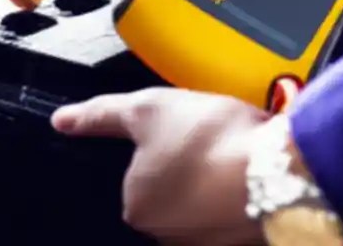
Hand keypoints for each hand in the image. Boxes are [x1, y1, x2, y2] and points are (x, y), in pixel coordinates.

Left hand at [52, 87, 270, 243]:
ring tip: (236, 153)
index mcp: (137, 209)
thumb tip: (62, 120)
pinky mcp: (244, 241)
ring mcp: (209, 242)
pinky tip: (252, 173)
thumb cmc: (211, 139)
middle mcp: (168, 235)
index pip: (139, 175)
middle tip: (211, 138)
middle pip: (174, 190)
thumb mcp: (146, 109)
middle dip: (191, 165)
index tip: (183, 130)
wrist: (280, 168)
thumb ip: (101, 115)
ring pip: (206, 201)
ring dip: (219, 179)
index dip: (162, 144)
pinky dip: (242, 194)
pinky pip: (235, 212)